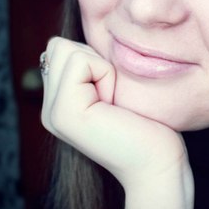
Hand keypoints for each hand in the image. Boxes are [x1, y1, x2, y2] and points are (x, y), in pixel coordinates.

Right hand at [40, 37, 189, 188]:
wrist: (159, 165)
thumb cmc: (150, 125)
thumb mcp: (115, 89)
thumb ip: (92, 69)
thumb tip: (81, 43)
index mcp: (59, 103)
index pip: (60, 48)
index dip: (94, 59)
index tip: (113, 93)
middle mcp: (48, 109)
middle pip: (59, 45)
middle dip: (95, 61)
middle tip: (114, 98)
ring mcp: (51, 113)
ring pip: (66, 49)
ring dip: (102, 68)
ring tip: (114, 103)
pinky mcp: (63, 112)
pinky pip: (81, 62)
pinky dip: (105, 75)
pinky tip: (114, 106)